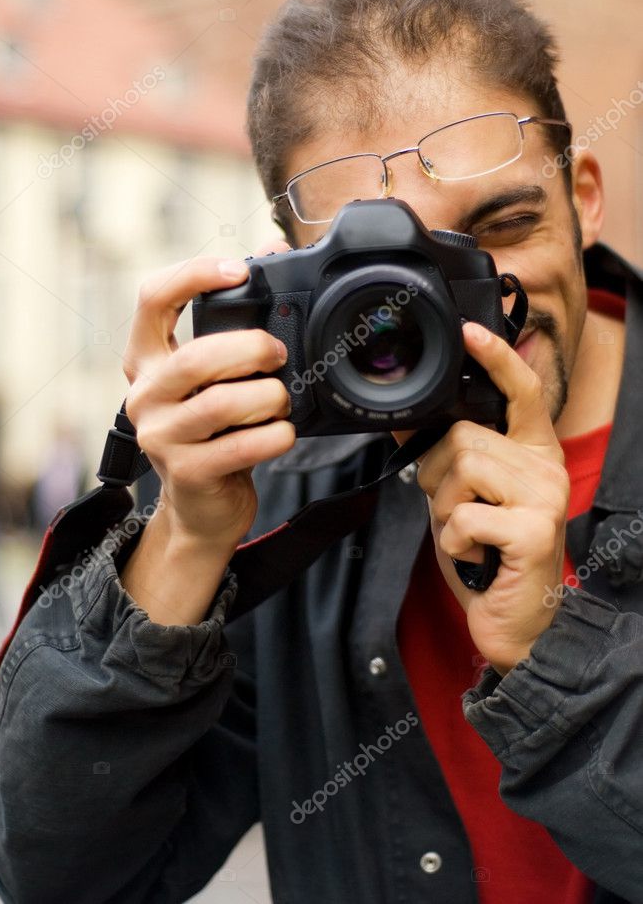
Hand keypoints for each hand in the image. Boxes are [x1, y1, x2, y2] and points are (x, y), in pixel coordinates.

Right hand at [119, 241, 295, 625]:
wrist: (202, 508)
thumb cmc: (215, 431)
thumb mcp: (217, 378)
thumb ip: (237, 324)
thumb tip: (275, 249)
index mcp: (147, 360)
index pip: (151, 299)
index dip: (193, 275)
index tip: (239, 270)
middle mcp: (144, 395)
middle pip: (196, 356)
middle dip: (250, 349)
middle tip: (277, 355)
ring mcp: (161, 436)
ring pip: (220, 403)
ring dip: (267, 397)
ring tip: (281, 401)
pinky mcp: (186, 473)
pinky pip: (239, 447)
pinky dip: (274, 436)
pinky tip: (283, 433)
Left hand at [411, 321, 569, 675]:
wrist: (512, 618)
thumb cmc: (488, 553)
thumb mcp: (462, 495)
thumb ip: (446, 455)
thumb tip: (405, 416)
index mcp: (532, 452)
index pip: (522, 392)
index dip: (497, 358)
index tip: (471, 331)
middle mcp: (546, 467)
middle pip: (464, 435)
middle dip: (437, 474)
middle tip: (453, 509)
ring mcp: (544, 498)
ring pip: (460, 468)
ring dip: (443, 508)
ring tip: (466, 532)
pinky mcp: (534, 531)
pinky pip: (464, 516)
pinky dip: (453, 540)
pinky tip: (474, 554)